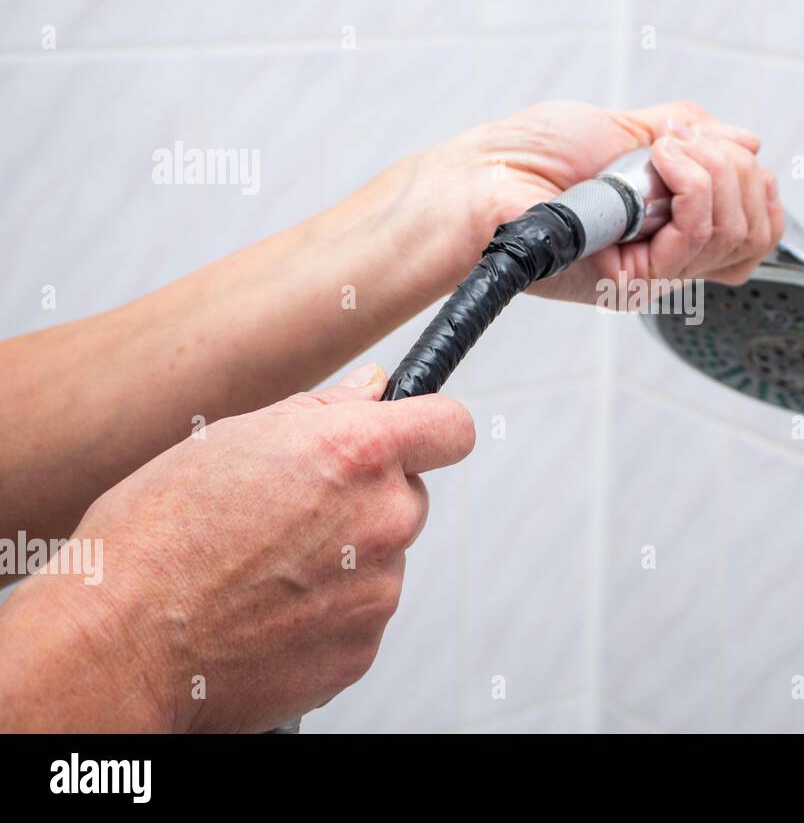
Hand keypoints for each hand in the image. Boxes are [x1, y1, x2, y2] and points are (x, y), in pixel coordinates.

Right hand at [0, 364, 472, 732]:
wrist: (120, 645)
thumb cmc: (155, 536)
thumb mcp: (229, 439)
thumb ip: (323, 410)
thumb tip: (375, 387)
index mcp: (357, 453)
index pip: (450, 427)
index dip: (430, 428)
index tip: (414, 436)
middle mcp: (383, 520)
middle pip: (407, 496)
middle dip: (364, 500)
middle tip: (288, 516)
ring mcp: (379, 591)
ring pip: (381, 560)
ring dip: (342, 560)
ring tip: (260, 572)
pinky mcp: (362, 649)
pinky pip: (359, 616)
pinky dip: (325, 614)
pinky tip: (264, 613)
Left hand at [384, 100, 784, 303]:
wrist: (483, 179)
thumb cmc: (531, 154)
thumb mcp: (626, 126)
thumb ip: (691, 135)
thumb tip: (748, 142)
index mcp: (673, 226)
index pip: (756, 227)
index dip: (754, 184)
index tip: (712, 146)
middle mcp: (670, 256)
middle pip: (757, 228)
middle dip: (734, 167)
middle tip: (678, 146)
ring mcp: (655, 274)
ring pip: (736, 230)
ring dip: (711, 170)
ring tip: (660, 154)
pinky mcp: (635, 285)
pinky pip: (698, 234)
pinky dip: (691, 183)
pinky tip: (656, 163)